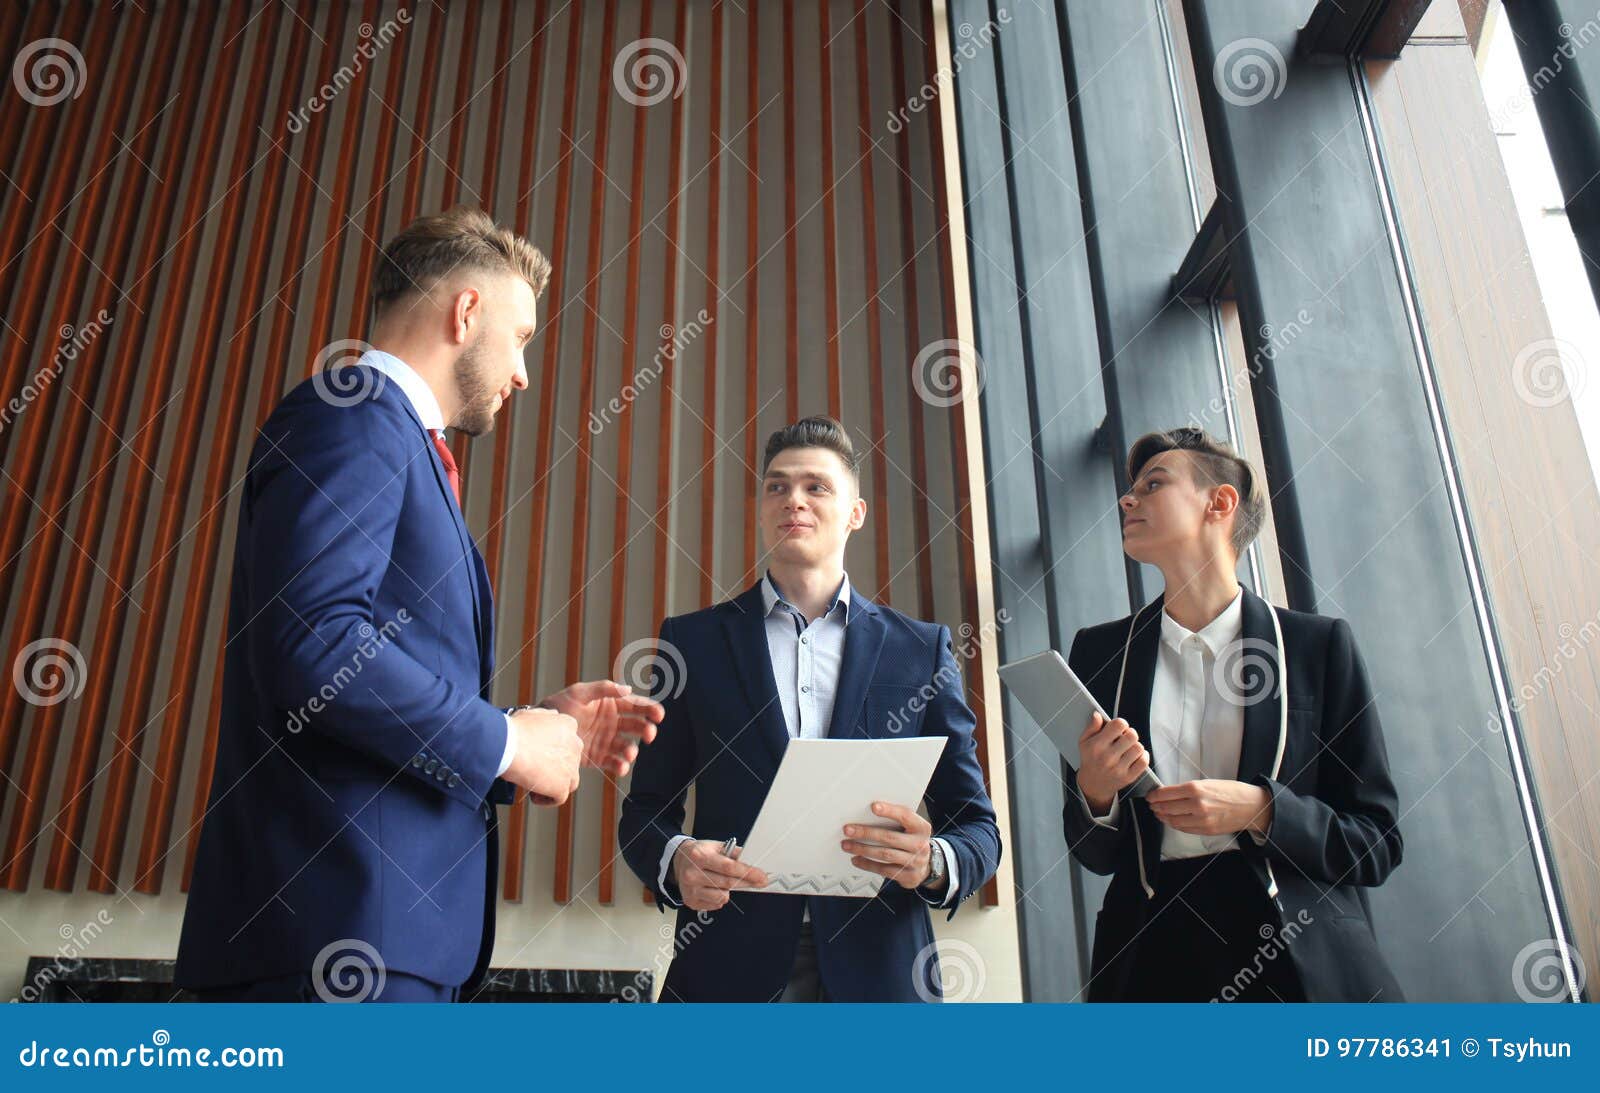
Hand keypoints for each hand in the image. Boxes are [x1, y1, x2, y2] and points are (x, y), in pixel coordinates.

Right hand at [503, 707, 581, 806]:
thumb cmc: (514, 730)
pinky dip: (546, 799)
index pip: (568, 742)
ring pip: (569, 781)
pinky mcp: (562, 786)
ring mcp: (571, 767)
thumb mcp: (533, 713)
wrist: (507, 745)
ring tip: (535, 783)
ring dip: (554, 784)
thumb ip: (547, 717)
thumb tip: (550, 718)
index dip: (553, 750)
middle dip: (555, 767)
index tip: (539, 754)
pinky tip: (533, 794)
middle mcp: (575, 745)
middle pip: (570, 761)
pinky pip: (559, 798)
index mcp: (569, 726)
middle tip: (536, 769)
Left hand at [540, 680, 663, 776]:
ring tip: (630, 753)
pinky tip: (622, 766)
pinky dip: (620, 766)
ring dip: (632, 750)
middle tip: (649, 734)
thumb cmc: (557, 706)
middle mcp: (611, 723)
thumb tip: (628, 689)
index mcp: (610, 704)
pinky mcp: (598, 758)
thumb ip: (603, 689)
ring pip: (627, 746)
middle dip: (646, 730)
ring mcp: (606, 741)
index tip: (659, 715)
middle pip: (636, 726)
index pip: (635, 705)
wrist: (540, 732)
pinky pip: (614, 762)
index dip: (650, 709)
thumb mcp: (578, 692)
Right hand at [671, 840, 768, 910]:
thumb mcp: (715, 846)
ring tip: (722, 881)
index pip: (728, 867)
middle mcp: (692, 874)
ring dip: (728, 890)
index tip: (761, 876)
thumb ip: (734, 853)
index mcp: (699, 856)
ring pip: (723, 897)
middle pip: (727, 883)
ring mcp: (691, 890)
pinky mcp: (691, 901)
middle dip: (747, 882)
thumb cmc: (699, 853)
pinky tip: (713, 888)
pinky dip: (719, 897)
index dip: (748, 873)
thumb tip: (753, 861)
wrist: (678, 862)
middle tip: (758, 881)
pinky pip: (716, 904)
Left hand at [840, 801, 933, 891]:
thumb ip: (896, 821)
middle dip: (866, 833)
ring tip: (846, 845)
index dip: (890, 811)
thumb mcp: (911, 828)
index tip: (873, 807)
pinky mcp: (907, 876)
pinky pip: (883, 870)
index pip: (905, 816)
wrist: (926, 866)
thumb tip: (866, 812)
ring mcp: (915, 862)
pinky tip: (856, 859)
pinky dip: (867, 864)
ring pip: (884, 854)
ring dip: (863, 849)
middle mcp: (920, 845)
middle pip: (890, 837)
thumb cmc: (911, 840)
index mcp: (921, 828)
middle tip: (848, 830)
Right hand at [1076, 711, 1148, 811]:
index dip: (1121, 723)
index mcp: (1097, 746)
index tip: (1119, 728)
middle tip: (1125, 737)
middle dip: (1130, 733)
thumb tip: (1098, 715)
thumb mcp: (1084, 742)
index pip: (1118, 725)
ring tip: (1129, 748)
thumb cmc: (1090, 760)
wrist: (1093, 785)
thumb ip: (1091, 727)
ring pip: (1139, 748)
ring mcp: (1119, 768)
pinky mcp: (1128, 777)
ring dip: (1136, 745)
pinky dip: (1143, 756)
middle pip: (1132, 735)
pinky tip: (1135, 755)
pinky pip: (1144, 762)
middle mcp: (1108, 757)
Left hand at [1146, 779, 1272, 835]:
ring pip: (1173, 821)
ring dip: (1163, 817)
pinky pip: (1184, 829)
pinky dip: (1174, 824)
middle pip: (1167, 808)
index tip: (1150, 795)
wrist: (1251, 806)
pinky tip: (1171, 820)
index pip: (1166, 794)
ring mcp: (1201, 820)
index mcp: (1196, 789)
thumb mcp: (1208, 783)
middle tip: (1151, 804)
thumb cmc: (1231, 791)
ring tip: (1158, 813)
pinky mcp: (1206, 830)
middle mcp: (1197, 805)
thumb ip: (1188, 789)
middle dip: (1156, 806)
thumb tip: (1168, 793)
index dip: (1154, 795)